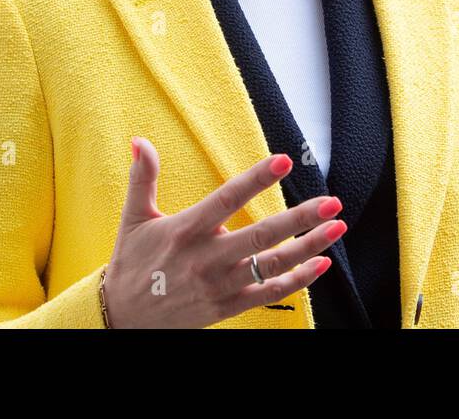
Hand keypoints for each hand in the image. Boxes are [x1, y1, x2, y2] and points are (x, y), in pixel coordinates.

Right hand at [100, 137, 344, 327]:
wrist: (122, 318)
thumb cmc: (132, 263)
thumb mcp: (133, 218)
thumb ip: (142, 178)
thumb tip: (139, 141)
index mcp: (186, 230)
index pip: (227, 199)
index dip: (256, 179)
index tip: (283, 161)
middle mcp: (206, 258)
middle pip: (262, 235)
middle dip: (300, 217)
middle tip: (331, 201)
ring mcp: (220, 285)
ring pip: (272, 265)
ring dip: (309, 246)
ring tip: (336, 226)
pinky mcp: (227, 307)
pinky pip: (269, 294)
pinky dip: (297, 281)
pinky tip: (321, 265)